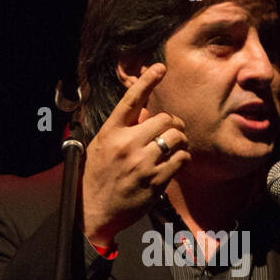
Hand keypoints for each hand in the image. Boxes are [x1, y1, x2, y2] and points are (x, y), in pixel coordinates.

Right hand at [81, 63, 190, 247]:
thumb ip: (121, 129)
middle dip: (173, 123)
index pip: (131, 100)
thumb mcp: (101, 147)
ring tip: (176, 145)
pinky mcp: (156, 181)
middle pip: (164, 119)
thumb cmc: (98, 177)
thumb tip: (145, 114)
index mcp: (111, 133)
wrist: (95, 211)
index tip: (160, 67)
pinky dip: (183, 157)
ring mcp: (142, 163)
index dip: (147, 81)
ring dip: (181, 139)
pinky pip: (181, 158)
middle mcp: (127, 145)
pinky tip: (177, 161)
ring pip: (177, 137)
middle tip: (173, 130)